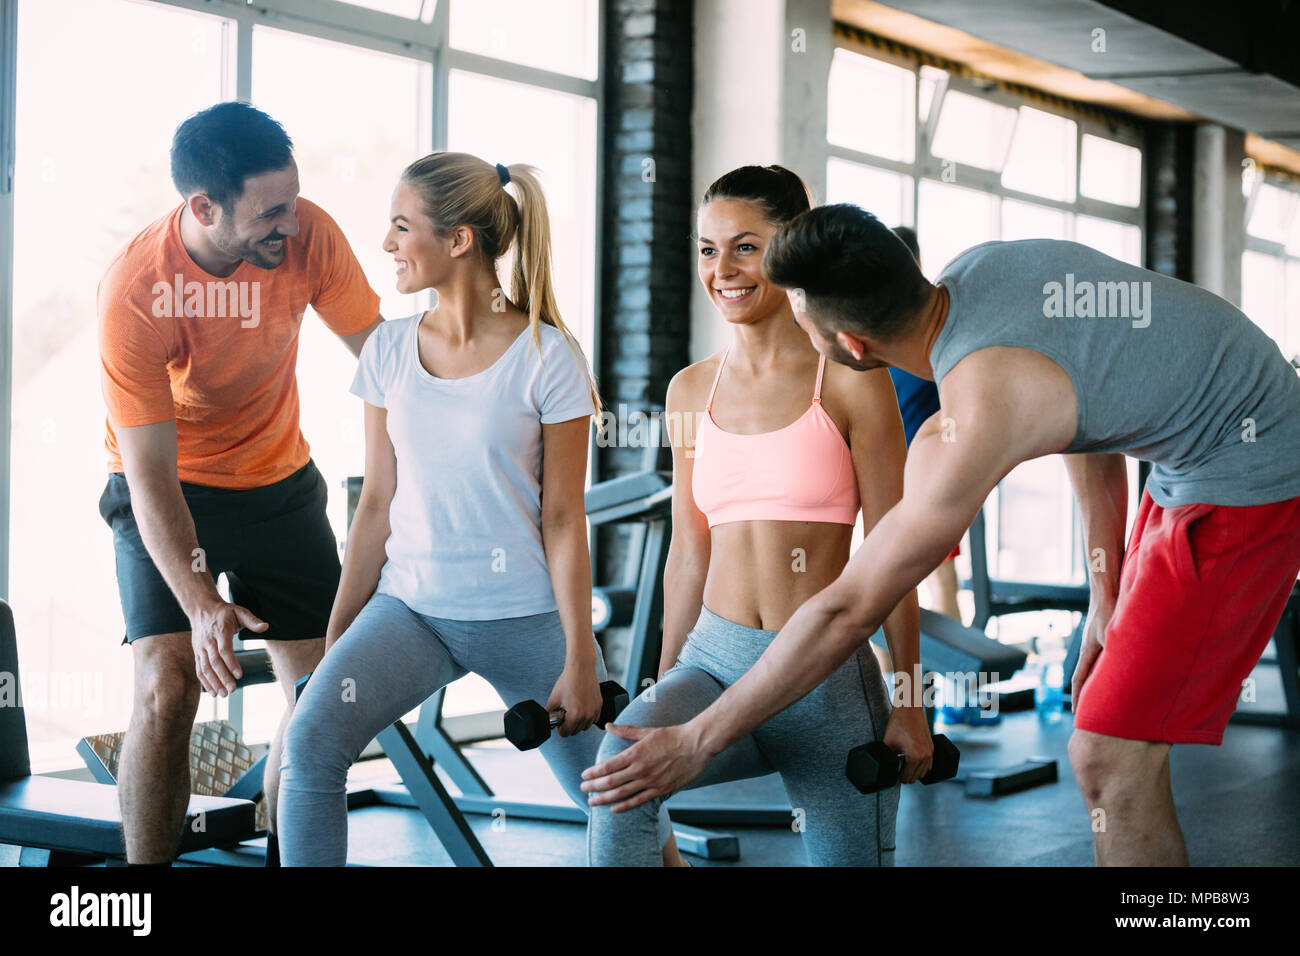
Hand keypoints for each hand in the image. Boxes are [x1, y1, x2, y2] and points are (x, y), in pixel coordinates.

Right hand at [189, 600, 266, 696]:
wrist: (201, 608)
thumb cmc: (224, 612)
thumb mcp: (239, 611)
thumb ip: (252, 621)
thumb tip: (266, 626)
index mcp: (220, 631)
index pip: (224, 649)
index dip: (231, 663)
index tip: (240, 675)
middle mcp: (208, 641)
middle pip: (214, 662)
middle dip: (223, 677)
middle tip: (232, 689)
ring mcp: (200, 648)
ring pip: (205, 668)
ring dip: (213, 682)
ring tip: (223, 694)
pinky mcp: (197, 653)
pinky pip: (199, 669)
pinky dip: (205, 682)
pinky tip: (213, 692)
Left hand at [547, 658, 601, 736]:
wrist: (581, 668)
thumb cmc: (568, 681)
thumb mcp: (554, 698)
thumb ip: (549, 713)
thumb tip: (547, 721)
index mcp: (575, 715)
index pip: (565, 733)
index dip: (559, 727)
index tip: (559, 719)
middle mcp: (587, 715)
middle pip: (575, 731)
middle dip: (569, 724)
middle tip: (565, 712)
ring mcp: (595, 711)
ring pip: (585, 727)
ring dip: (579, 722)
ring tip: (574, 709)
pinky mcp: (599, 706)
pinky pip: (593, 719)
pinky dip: (588, 717)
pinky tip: (582, 707)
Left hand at [581, 722, 711, 811]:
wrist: (696, 745)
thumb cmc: (673, 735)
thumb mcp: (647, 731)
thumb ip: (626, 731)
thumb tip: (608, 726)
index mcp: (636, 753)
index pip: (608, 766)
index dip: (593, 772)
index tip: (584, 775)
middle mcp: (640, 768)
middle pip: (611, 782)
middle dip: (594, 787)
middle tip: (582, 789)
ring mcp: (650, 781)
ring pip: (622, 793)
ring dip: (604, 799)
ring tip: (592, 802)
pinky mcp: (660, 789)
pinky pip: (638, 800)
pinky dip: (624, 806)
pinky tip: (613, 809)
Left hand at [882, 705, 933, 783]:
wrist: (910, 708)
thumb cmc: (899, 723)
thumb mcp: (888, 742)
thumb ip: (886, 758)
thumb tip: (884, 768)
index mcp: (915, 757)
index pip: (907, 778)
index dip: (898, 778)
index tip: (894, 774)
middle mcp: (926, 756)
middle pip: (916, 777)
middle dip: (906, 776)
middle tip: (897, 769)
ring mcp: (931, 752)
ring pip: (924, 772)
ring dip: (915, 772)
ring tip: (904, 765)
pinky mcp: (932, 747)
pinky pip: (929, 764)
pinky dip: (922, 765)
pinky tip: (913, 760)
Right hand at [1071, 594, 1114, 706]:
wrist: (1106, 589)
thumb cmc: (1108, 611)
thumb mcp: (1112, 636)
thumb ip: (1116, 654)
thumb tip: (1123, 672)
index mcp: (1087, 651)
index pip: (1080, 679)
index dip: (1079, 697)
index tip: (1076, 713)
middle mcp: (1089, 648)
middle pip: (1086, 675)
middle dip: (1088, 693)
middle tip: (1090, 710)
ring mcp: (1096, 641)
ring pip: (1096, 666)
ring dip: (1099, 680)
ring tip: (1105, 694)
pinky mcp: (1104, 635)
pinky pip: (1105, 656)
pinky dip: (1108, 667)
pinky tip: (1118, 669)